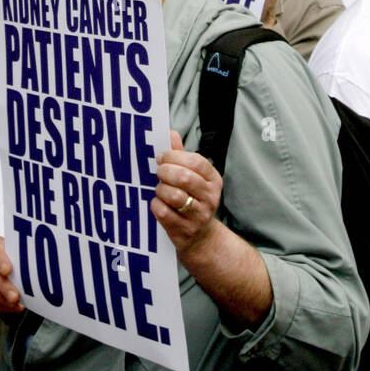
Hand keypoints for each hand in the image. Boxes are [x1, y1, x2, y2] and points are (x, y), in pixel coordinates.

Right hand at [0, 234, 23, 314]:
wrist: (4, 268)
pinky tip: (9, 308)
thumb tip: (34, 270)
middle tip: (15, 296)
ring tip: (14, 304)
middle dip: (1, 284)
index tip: (8, 271)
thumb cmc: (14, 260)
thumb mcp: (18, 256)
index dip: (0, 259)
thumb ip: (22, 261)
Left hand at [150, 131, 221, 255]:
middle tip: (158, 172)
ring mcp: (199, 216)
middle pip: (184, 178)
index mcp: (213, 180)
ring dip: (160, 189)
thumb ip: (181, 155)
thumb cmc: (193, 199)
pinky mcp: (185, 230)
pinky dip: (156, 205)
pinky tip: (158, 203)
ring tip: (160, 189)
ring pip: (174, 195)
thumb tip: (170, 133)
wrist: (201, 237)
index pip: (197, 162)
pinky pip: (164, 212)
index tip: (161, 157)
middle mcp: (210, 198)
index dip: (175, 156)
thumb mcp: (192, 177)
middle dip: (165, 171)